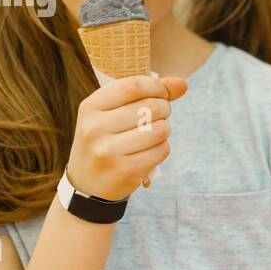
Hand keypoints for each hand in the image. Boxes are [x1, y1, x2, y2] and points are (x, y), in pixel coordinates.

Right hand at [66, 75, 187, 200]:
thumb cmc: (105, 141)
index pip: (134, 86)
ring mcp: (109, 151)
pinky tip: (150, 151)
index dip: (157, 86)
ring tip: (154, 133)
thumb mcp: (111, 113)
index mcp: (90, 107)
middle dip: (164, 108)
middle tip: (159, 116)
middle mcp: (96, 128)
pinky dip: (162, 148)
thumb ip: (146, 94)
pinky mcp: (126, 170)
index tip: (161, 93)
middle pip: (151, 107)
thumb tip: (183, 84)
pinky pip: (162, 150)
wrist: (87, 185)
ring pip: (160, 129)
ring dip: (165, 129)